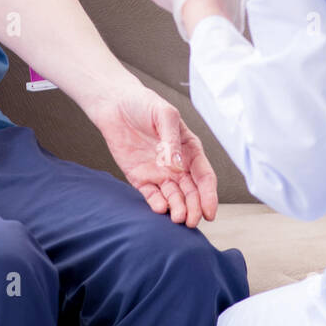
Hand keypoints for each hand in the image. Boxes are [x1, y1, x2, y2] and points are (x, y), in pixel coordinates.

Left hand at [92, 89, 218, 226]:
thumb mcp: (165, 115)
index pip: (204, 176)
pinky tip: (160, 208)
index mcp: (189, 149)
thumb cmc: (144, 104)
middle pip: (191, 192)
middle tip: (192, 221)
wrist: (115, 104)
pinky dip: (157, 204)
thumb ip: (172, 140)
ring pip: (173, 198)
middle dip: (194, 208)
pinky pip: (151, 195)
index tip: (210, 211)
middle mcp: (177, 165)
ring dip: (178, 209)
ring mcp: (159, 173)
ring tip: (178, 218)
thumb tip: (178, 164)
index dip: (209, 194)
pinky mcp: (140, 178)